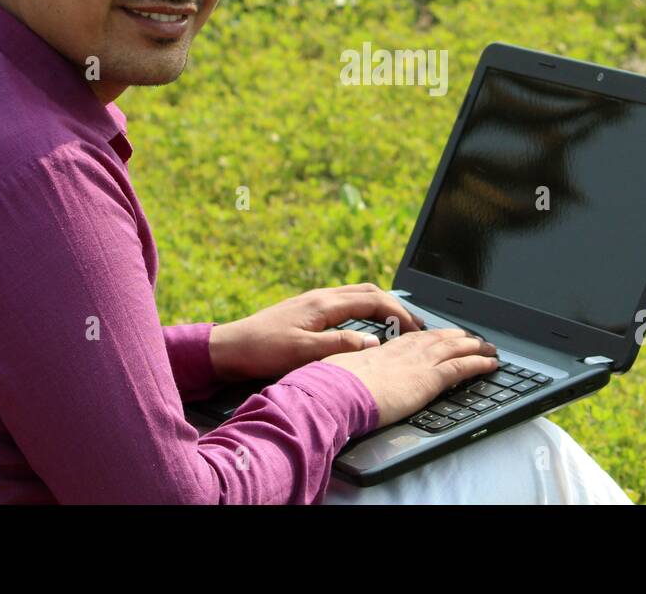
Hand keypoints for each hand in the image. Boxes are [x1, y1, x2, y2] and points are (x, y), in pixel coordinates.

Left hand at [208, 283, 426, 383]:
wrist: (230, 347)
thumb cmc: (263, 350)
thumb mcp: (303, 353)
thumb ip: (339, 346)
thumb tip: (374, 344)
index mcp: (324, 304)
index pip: (372, 301)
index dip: (398, 313)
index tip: (415, 329)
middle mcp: (322, 297)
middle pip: (369, 292)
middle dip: (395, 305)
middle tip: (415, 325)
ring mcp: (314, 301)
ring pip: (358, 294)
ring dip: (381, 305)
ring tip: (398, 323)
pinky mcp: (308, 310)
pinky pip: (346, 302)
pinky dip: (365, 309)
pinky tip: (367, 325)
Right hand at [321, 328, 498, 427]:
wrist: (337, 391)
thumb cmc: (333, 386)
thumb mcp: (341, 373)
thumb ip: (353, 372)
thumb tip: (349, 378)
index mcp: (384, 350)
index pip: (414, 339)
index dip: (431, 336)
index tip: (441, 335)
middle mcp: (404, 351)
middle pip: (438, 338)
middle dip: (458, 337)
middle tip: (472, 338)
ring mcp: (418, 363)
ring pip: (455, 349)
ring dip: (474, 347)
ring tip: (489, 347)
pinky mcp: (428, 379)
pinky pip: (462, 367)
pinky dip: (479, 363)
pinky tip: (491, 364)